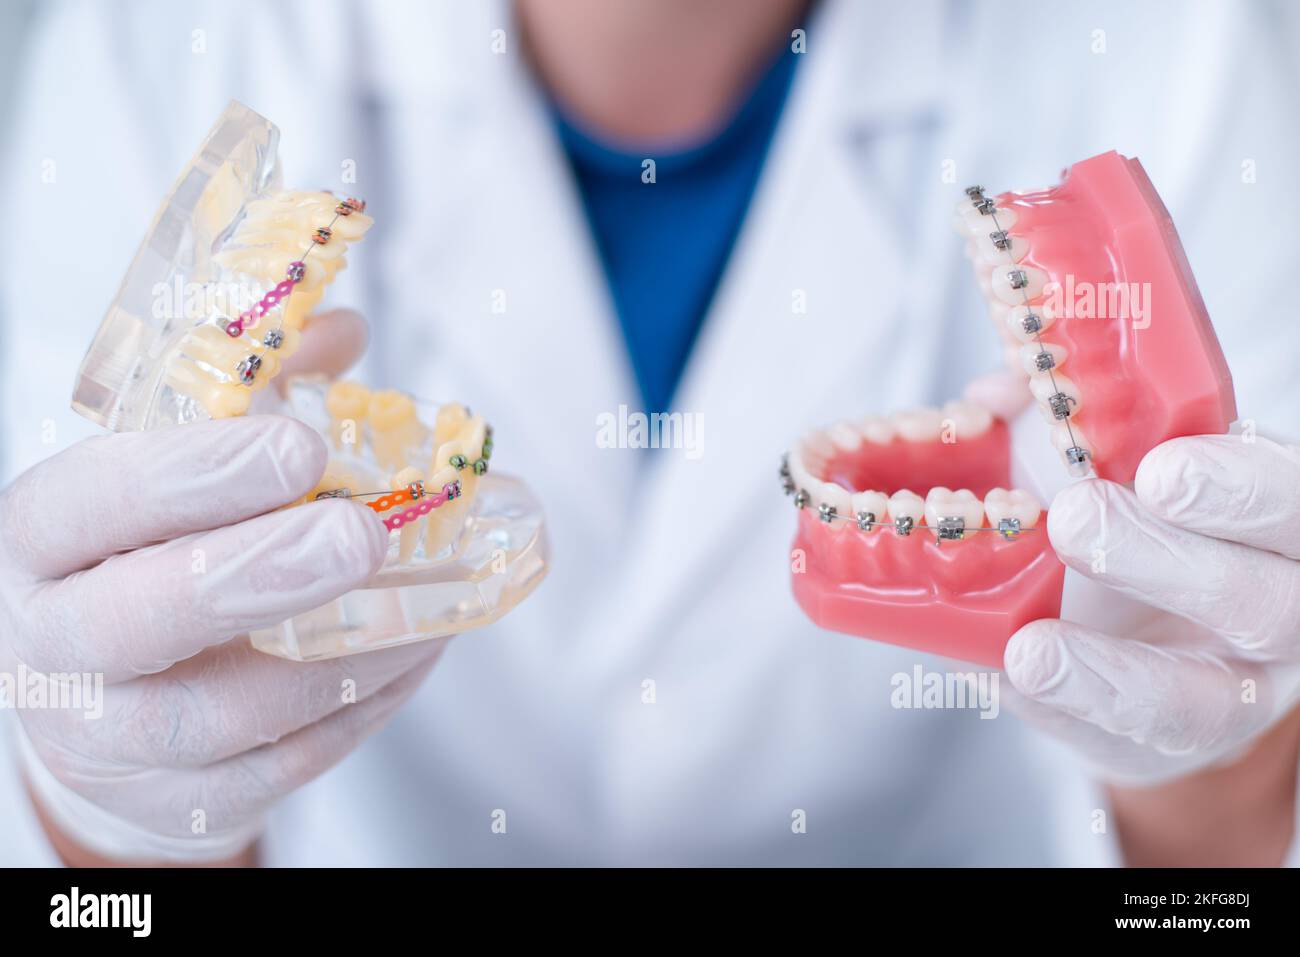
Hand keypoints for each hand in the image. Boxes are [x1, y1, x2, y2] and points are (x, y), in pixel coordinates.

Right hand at [0, 311, 445, 863]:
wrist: (108, 700)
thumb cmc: (146, 554)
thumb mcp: (175, 463)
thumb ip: (252, 390)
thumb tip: (345, 329)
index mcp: (41, 541)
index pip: (88, 503)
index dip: (193, 475)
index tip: (298, 446)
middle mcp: (59, 644)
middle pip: (139, 621)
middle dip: (260, 574)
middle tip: (362, 534)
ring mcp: (115, 739)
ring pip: (223, 716)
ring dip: (338, 656)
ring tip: (423, 605)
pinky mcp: (186, 800)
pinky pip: (282, 768)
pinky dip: (362, 709)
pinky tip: (415, 652)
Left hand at [1003, 434, 1299, 787]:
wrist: (1157, 635)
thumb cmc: (1149, 522)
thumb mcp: (1129, 461)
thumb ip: (1077, 422)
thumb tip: (996, 393)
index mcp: (1281, 528)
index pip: (1296, 507)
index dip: (1240, 491)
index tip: (1159, 469)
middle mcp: (1277, 611)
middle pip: (1265, 604)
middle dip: (1166, 562)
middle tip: (1075, 518)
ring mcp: (1228, 693)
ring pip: (1197, 703)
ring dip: (1108, 674)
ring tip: (1031, 647)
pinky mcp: (1162, 747)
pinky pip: (1119, 745)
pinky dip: (1056, 712)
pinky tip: (1002, 678)